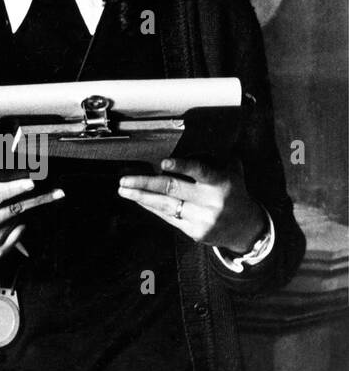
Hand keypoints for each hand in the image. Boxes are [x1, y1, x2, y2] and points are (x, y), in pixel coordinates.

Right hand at [0, 162, 64, 265]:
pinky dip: (21, 222)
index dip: (13, 189)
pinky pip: (19, 231)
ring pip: (18, 219)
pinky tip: (14, 217)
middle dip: (37, 199)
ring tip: (25, 200)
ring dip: (25, 208)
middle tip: (57, 192)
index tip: (31, 183)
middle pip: (13, 210)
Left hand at [118, 158, 266, 253]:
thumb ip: (215, 157)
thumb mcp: (232, 172)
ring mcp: (202, 218)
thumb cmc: (234, 194)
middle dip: (145, 183)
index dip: (181, 166)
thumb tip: (197, 138)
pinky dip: (152, 208)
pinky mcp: (195, 232)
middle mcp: (211, 201)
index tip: (163, 163)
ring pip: (166, 205)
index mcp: (221, 182)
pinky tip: (140, 201)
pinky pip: (168, 217)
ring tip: (123, 190)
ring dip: (141, 197)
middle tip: (124, 179)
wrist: (247, 229)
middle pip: (172, 189)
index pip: (200, 171)